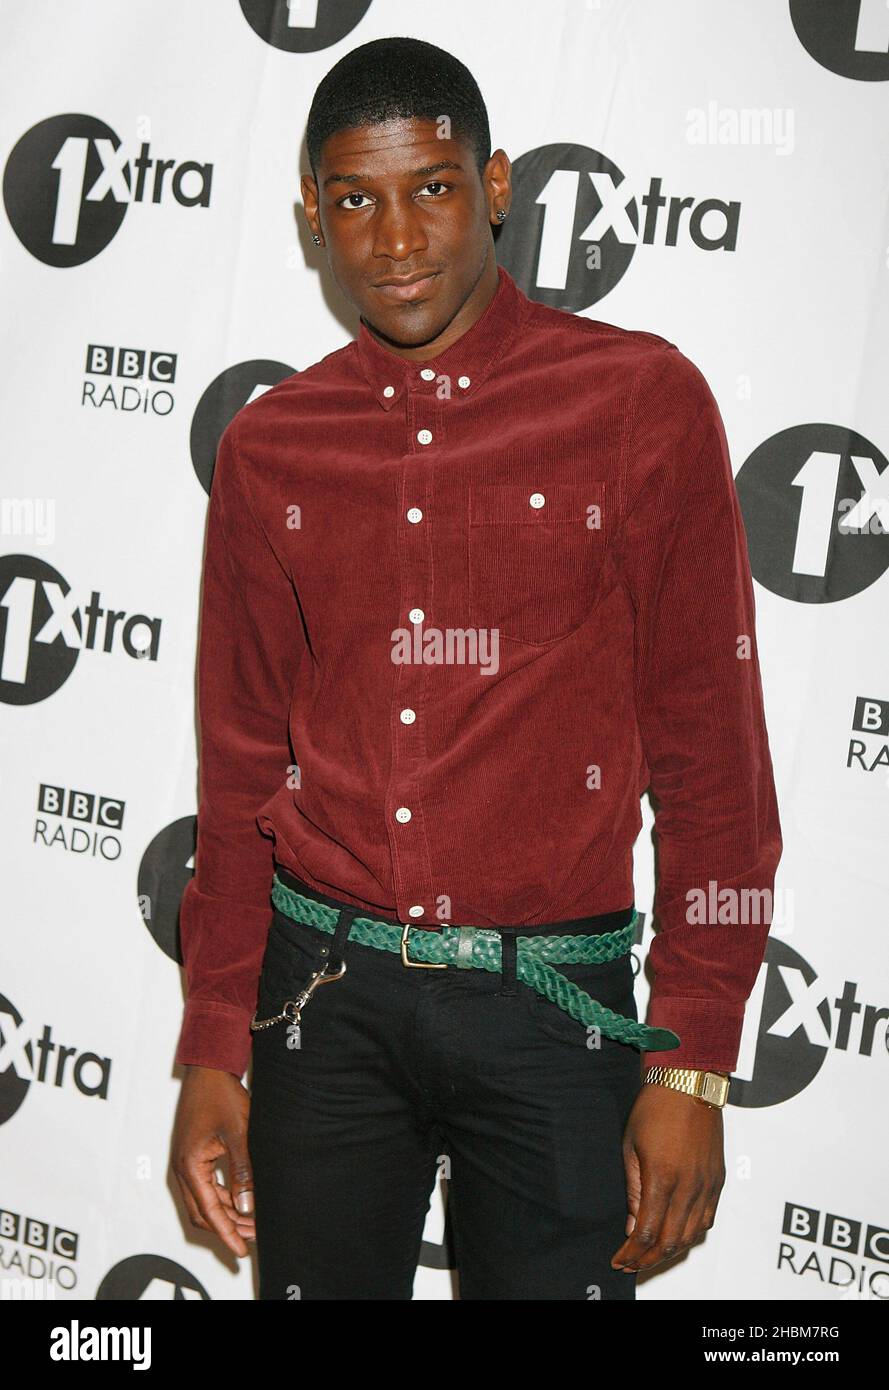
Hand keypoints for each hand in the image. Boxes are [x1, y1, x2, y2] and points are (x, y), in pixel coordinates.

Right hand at [172, 1065, 255, 1256]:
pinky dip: (222, 1197)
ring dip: (226, 1213)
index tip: (241, 1251)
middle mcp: (182, 1168)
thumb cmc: (221, 1096)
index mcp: (190, 1166)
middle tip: (252, 1238)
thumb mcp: (239, 1134)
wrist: (208, 1070)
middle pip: (203, 1212)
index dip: (227, 1234)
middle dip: (227, 1228)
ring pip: (204, 1201)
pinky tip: (241, 1199)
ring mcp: (184, 1162)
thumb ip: (242, 1172)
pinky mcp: (191, 1155)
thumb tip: (247, 1207)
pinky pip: (204, 1186)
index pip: (210, 1212)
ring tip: (252, 1222)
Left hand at [611, 1081, 725, 1273]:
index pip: (647, 1232)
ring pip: (692, 1235)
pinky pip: (708, 1219)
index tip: (620, 1259)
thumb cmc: (656, 1108)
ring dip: (670, 1251)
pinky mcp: (718, 1179)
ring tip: (651, 1255)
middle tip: (632, 1263)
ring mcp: (707, 1184)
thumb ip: (633, 1189)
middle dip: (649, 1259)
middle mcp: (689, 1186)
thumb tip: (632, 1224)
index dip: (632, 1253)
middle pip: (671, 1241)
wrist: (688, 1083)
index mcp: (662, 1177)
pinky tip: (677, 1235)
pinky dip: (691, 1234)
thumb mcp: (631, 1147)